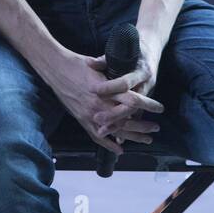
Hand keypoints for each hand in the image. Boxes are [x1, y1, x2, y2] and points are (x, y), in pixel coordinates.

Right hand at [41, 44, 163, 155]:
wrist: (54, 68)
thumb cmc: (77, 63)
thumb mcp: (100, 66)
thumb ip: (115, 75)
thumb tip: (131, 79)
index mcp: (106, 90)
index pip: (132, 101)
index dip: (148, 106)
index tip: (159, 108)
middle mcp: (99, 105)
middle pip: (126, 120)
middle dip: (143, 126)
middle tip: (155, 128)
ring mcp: (89, 114)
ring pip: (115, 131)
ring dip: (132, 136)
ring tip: (146, 139)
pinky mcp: (81, 120)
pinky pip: (97, 136)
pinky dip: (109, 144)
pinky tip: (120, 149)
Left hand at [89, 31, 163, 144]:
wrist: (151, 49)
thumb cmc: (134, 49)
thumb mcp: (121, 52)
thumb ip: (104, 60)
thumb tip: (89, 63)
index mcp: (141, 71)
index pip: (125, 82)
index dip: (110, 87)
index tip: (94, 90)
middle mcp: (146, 83)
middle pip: (131, 104)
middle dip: (114, 114)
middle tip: (97, 118)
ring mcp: (147, 92)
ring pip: (134, 114)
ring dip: (119, 125)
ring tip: (102, 131)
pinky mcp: (146, 100)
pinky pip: (136, 117)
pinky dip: (127, 128)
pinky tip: (115, 138)